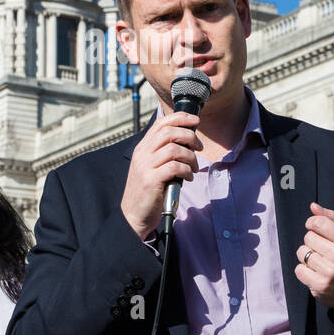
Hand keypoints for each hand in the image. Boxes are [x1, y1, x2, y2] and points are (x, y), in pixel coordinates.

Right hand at [119, 111, 201, 239]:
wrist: (134, 215)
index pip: (160, 123)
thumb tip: (188, 141)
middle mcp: (142, 154)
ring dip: (190, 157)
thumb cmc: (148, 192)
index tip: (195, 120)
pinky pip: (175, 167)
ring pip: (174, 149)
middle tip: (199, 147)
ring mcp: (145, 167)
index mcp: (142, 148)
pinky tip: (188, 178)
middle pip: (169, 132)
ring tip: (194, 168)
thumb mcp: (152, 168)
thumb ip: (164, 154)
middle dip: (189, 136)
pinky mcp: (151, 180)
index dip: (179, 118)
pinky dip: (187, 171)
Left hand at [294, 202, 333, 320]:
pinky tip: (316, 272)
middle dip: (312, 241)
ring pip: (302, 252)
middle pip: (308, 237)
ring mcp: (330, 272)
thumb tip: (313, 206)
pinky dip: (304, 270)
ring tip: (320, 261)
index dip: (312, 223)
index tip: (315, 228)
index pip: (318, 223)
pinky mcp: (320, 286)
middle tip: (323, 249)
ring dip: (307, 255)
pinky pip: (299, 269)